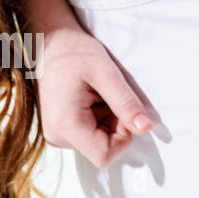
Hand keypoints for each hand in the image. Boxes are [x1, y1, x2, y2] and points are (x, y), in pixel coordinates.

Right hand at [38, 27, 153, 168]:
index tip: (122, 108)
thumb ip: (126, 104)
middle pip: (102, 147)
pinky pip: (91, 132)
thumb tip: (146, 128)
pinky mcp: (61, 128)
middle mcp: (57, 137)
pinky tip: (92, 96)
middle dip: (116, 124)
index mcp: (65, 126)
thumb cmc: (77, 54)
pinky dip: (100, 116)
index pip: (105, 155)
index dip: (123, 136)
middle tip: (109, 95)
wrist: (52, 43)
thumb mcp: (107, 75)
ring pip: (98, 140)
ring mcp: (57, 134)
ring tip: (98, 93)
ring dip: (109, 119)